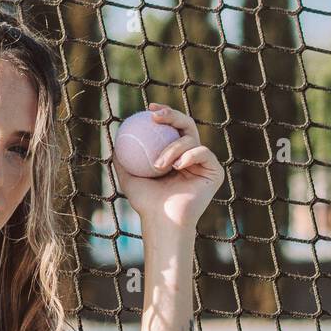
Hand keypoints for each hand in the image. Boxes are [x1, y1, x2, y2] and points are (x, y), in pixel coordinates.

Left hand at [112, 103, 223, 231]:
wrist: (163, 220)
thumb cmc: (146, 203)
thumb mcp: (128, 176)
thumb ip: (123, 158)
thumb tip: (116, 136)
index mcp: (175, 155)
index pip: (171, 128)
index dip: (164, 114)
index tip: (149, 109)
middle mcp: (191, 157)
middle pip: (186, 125)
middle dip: (172, 115)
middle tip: (156, 116)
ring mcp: (204, 164)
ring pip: (190, 139)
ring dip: (172, 148)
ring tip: (159, 165)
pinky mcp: (215, 172)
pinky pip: (203, 152)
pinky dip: (190, 155)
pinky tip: (178, 165)